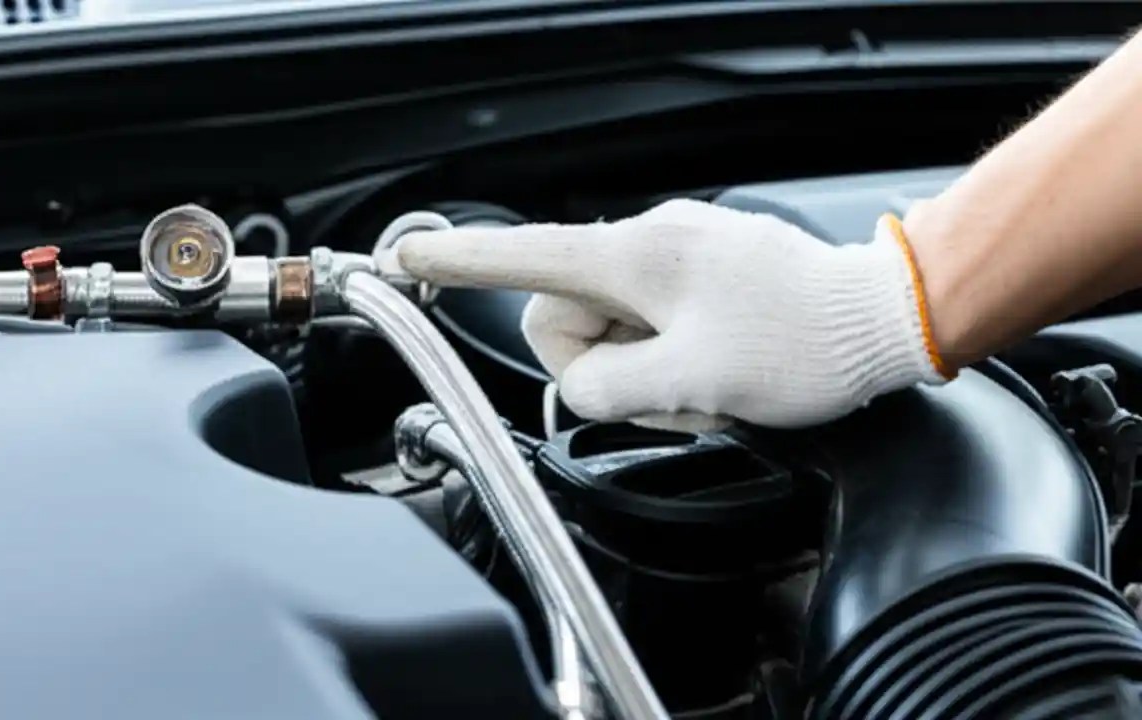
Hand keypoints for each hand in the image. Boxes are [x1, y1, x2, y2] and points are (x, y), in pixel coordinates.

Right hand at [395, 199, 950, 431]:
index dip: (457, 261)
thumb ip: (607, 388)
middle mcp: (651, 243)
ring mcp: (679, 256)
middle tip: (661, 396)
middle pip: (565, 311)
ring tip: (701, 389)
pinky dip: (666, 359)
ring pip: (610, 325)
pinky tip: (714, 376)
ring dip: (640, 371)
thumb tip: (577, 388)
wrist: (885, 320)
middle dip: (596, 366)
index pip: (524, 254)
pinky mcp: (704, 273)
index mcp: (637, 258)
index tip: (405, 259)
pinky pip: (651, 320)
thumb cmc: (805, 345)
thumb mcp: (692, 383)